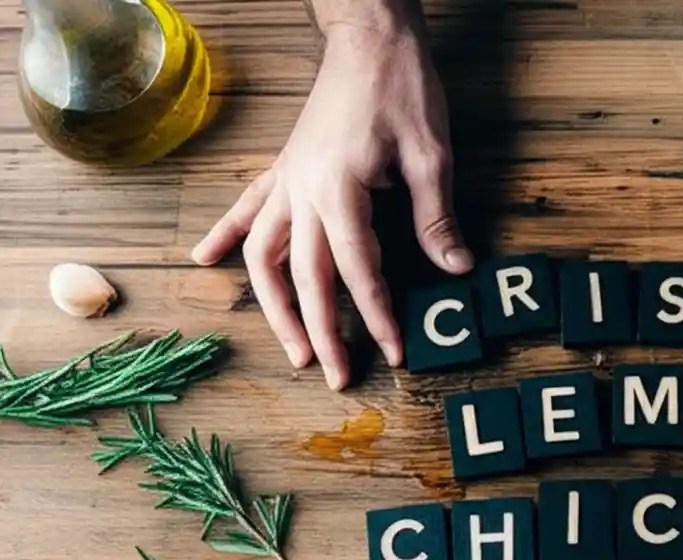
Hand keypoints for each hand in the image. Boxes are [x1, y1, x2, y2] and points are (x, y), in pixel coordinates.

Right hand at [193, 22, 471, 389]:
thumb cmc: (402, 88)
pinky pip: (246, 209)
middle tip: (337, 376)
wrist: (370, 38)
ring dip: (271, 304)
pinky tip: (203, 261)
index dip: (377, 314)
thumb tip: (456, 268)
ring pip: (263, 254)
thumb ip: (435, 216)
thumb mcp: (430, 153)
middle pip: (304, 276)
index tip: (395, 352)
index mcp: (340, 188)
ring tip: (289, 346)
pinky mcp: (284, 168)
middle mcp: (302, 189)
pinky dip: (224, 236)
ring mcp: (287, 179)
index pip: (358, 268)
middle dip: (320, 331)